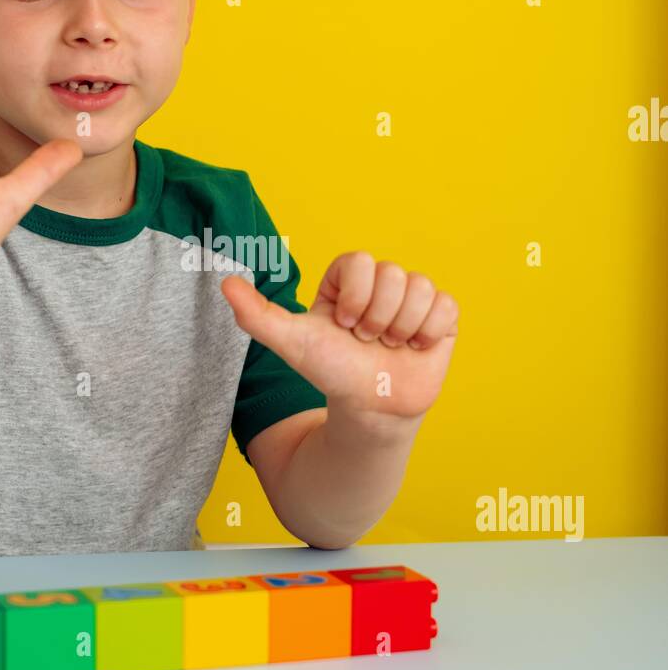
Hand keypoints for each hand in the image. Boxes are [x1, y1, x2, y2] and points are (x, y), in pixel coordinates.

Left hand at [221, 252, 457, 420]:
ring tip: (389, 346)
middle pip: (392, 274)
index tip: (343, 325)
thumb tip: (224, 282)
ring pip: (419, 288)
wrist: (370, 408)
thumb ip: (257, 314)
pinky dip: (427, 333)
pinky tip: (414, 348)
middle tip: (366, 340)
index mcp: (349, 278)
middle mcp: (383, 282)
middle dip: (376, 318)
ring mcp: (414, 298)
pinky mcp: (441, 316)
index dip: (354, 297)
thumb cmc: (331, 372)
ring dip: (401, 328)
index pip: (360, 261)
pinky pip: (445, 306)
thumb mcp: (291, 343)